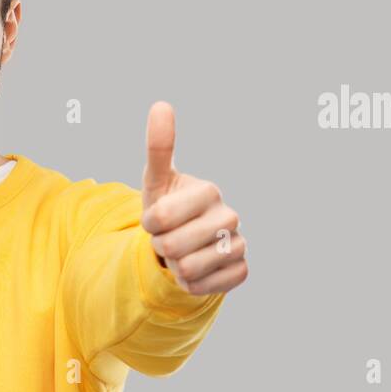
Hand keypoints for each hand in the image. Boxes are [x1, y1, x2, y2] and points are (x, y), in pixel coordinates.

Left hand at [140, 101, 247, 295]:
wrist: (184, 241)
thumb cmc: (167, 207)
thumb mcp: (156, 181)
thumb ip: (158, 147)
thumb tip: (161, 105)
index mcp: (209, 191)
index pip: (161, 217)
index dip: (149, 224)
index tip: (155, 219)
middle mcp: (229, 216)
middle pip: (174, 246)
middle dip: (160, 246)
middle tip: (167, 238)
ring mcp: (239, 244)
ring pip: (189, 269)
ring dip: (174, 266)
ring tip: (180, 253)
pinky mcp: (241, 271)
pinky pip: (206, 287)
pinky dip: (191, 284)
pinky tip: (195, 270)